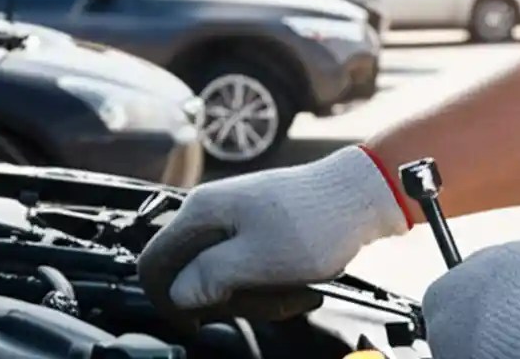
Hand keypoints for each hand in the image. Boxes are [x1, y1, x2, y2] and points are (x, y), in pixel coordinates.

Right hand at [137, 146, 410, 321]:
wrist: (364, 194)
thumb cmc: (316, 222)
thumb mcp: (257, 260)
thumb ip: (208, 277)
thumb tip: (177, 295)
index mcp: (202, 213)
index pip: (155, 261)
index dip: (167, 300)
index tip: (196, 324)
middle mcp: (211, 210)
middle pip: (191, 272)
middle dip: (226, 301)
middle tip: (265, 306)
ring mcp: (234, 217)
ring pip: (222, 273)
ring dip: (254, 295)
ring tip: (292, 293)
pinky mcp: (257, 226)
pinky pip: (247, 266)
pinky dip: (269, 283)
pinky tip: (297, 284)